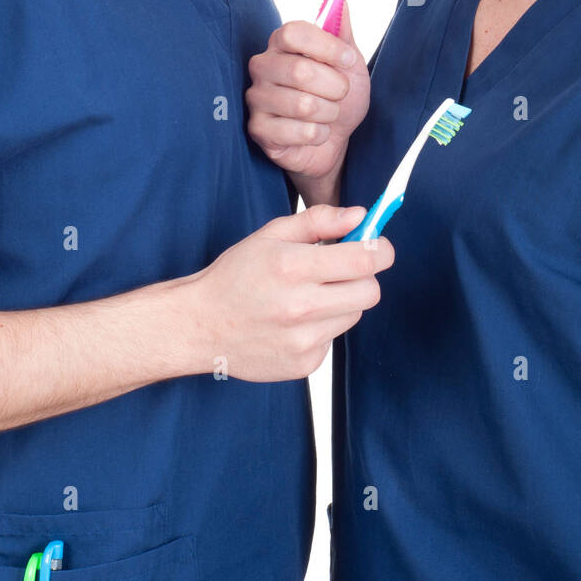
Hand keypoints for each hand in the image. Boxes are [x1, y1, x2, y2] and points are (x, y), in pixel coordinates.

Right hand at [184, 204, 393, 380]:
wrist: (200, 325)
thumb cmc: (235, 275)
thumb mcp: (270, 235)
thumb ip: (319, 221)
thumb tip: (360, 215)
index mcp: (292, 266)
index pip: (364, 259)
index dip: (380, 250)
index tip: (378, 247)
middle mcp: (299, 306)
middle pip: (370, 292)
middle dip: (363, 277)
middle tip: (342, 271)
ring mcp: (302, 340)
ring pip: (354, 315)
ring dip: (341, 303)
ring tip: (308, 297)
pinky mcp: (303, 365)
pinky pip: (333, 339)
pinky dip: (322, 328)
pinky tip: (294, 323)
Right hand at [246, 0, 369, 180]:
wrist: (332, 140)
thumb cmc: (336, 97)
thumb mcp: (348, 63)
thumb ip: (342, 32)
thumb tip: (342, 0)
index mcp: (281, 43)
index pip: (293, 32)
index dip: (327, 47)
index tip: (349, 60)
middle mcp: (263, 66)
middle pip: (300, 70)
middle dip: (335, 87)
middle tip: (341, 94)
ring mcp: (256, 98)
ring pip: (303, 104)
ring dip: (329, 113)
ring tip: (328, 114)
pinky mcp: (258, 129)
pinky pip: (299, 131)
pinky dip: (319, 134)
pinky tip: (316, 132)